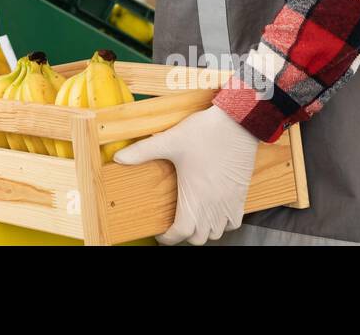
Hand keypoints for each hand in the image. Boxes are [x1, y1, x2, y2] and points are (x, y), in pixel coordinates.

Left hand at [112, 105, 258, 244]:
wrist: (237, 122)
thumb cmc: (204, 132)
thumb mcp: (169, 141)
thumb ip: (143, 151)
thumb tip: (119, 158)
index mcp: (194, 196)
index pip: (181, 233)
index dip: (168, 238)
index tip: (161, 234)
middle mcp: (213, 204)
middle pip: (199, 237)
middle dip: (184, 235)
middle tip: (174, 223)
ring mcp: (229, 201)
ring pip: (216, 232)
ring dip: (204, 230)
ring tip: (192, 217)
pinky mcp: (240, 195)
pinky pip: (234, 222)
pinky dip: (224, 224)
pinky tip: (214, 211)